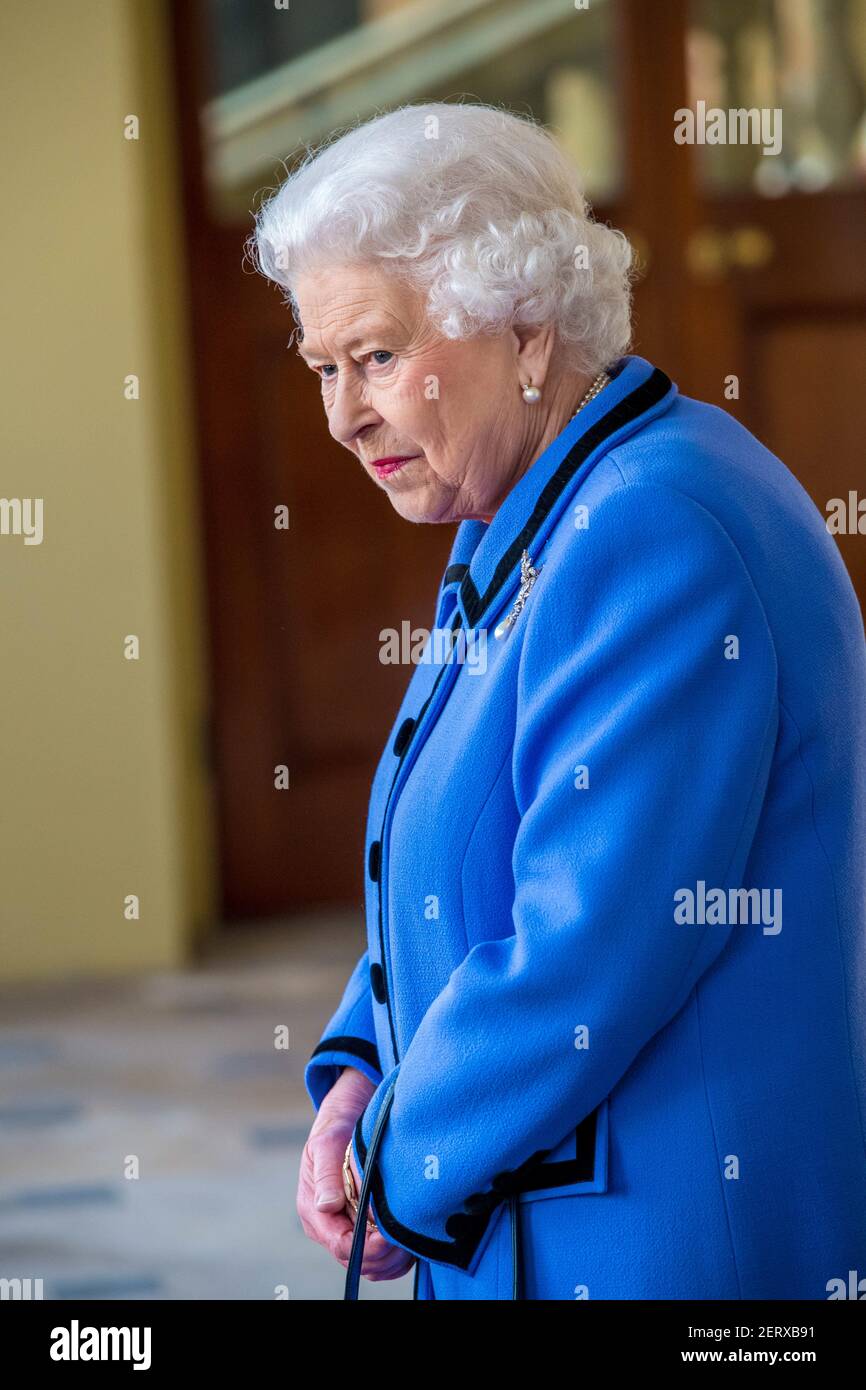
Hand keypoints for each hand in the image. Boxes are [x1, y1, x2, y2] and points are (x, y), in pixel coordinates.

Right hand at [297, 1066, 416, 1282]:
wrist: (348, 1115)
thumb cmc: (335, 1127)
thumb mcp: (327, 1144)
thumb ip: (326, 1175)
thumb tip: (327, 1206)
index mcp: (315, 1212)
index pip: (342, 1247)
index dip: (368, 1247)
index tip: (391, 1233)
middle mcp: (330, 1226)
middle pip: (359, 1262)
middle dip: (385, 1255)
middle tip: (409, 1235)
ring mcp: (349, 1229)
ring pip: (373, 1266)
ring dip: (394, 1258)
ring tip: (412, 1235)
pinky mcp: (366, 1228)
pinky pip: (383, 1259)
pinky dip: (398, 1256)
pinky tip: (410, 1238)